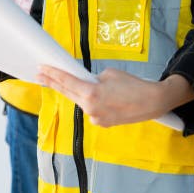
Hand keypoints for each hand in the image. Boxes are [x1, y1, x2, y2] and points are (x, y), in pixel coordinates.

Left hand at [37, 65, 193, 126]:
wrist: (153, 102)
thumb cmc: (133, 85)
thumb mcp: (109, 74)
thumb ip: (92, 79)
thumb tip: (85, 83)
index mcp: (91, 93)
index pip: (66, 81)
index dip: (52, 74)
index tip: (41, 69)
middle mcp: (90, 108)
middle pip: (68, 93)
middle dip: (53, 83)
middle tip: (40, 75)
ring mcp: (96, 118)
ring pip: (81, 101)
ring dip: (78, 93)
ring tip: (82, 83)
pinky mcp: (102, 123)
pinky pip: (92, 109)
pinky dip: (92, 102)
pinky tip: (102, 97)